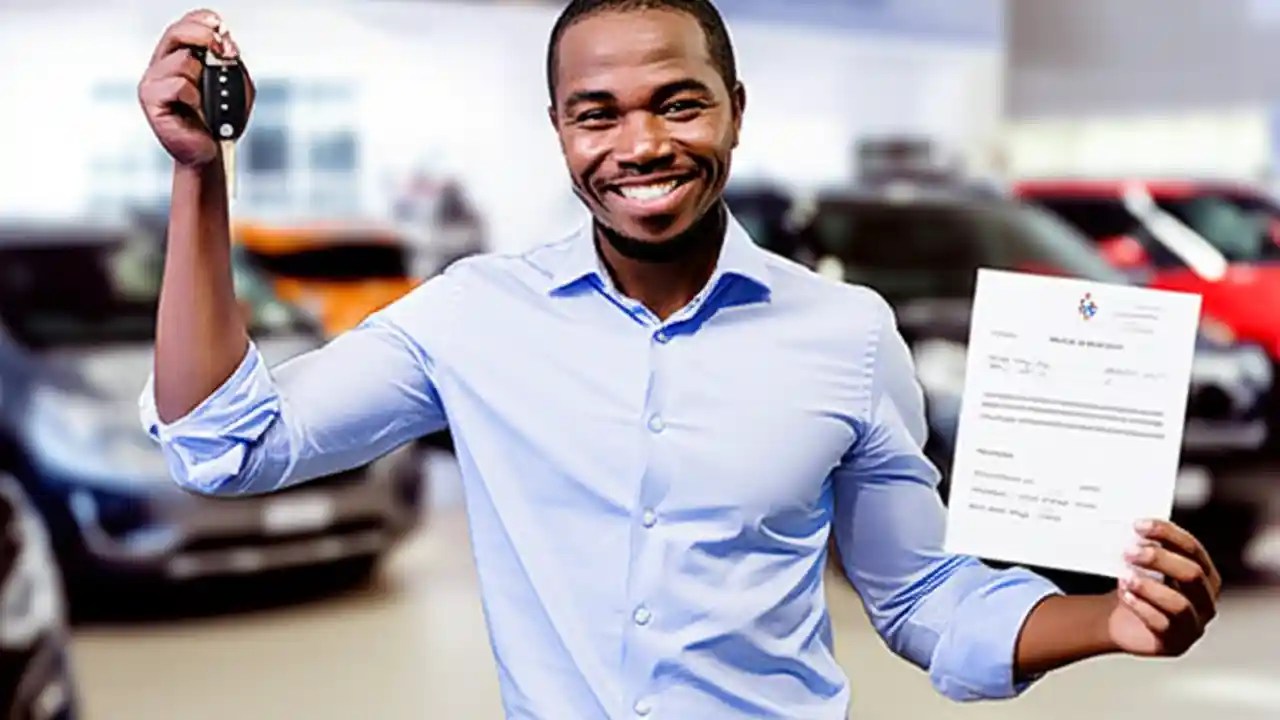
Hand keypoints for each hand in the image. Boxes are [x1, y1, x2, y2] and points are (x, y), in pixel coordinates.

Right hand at [138, 9, 253, 167]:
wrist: (210, 152)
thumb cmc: (219, 121)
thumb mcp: (235, 87)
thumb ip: (231, 64)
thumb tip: (227, 48)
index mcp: (180, 56)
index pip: (185, 25)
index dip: (203, 21)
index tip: (222, 27)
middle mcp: (163, 65)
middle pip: (177, 33)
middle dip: (204, 35)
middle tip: (223, 49)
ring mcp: (154, 81)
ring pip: (183, 60)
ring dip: (202, 77)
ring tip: (203, 98)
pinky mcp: (151, 100)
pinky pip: (179, 85)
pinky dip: (194, 96)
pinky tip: (195, 107)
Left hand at [1107, 519, 1220, 656]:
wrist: (1123, 624)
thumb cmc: (1139, 589)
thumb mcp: (1147, 567)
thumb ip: (1148, 550)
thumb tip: (1135, 531)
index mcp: (1205, 575)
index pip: (1193, 549)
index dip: (1167, 534)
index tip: (1139, 525)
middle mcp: (1206, 600)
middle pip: (1191, 574)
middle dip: (1159, 559)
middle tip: (1129, 551)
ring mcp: (1194, 624)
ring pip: (1179, 603)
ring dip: (1149, 587)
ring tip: (1124, 577)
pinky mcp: (1175, 643)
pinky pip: (1161, 624)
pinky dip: (1140, 607)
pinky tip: (1125, 596)